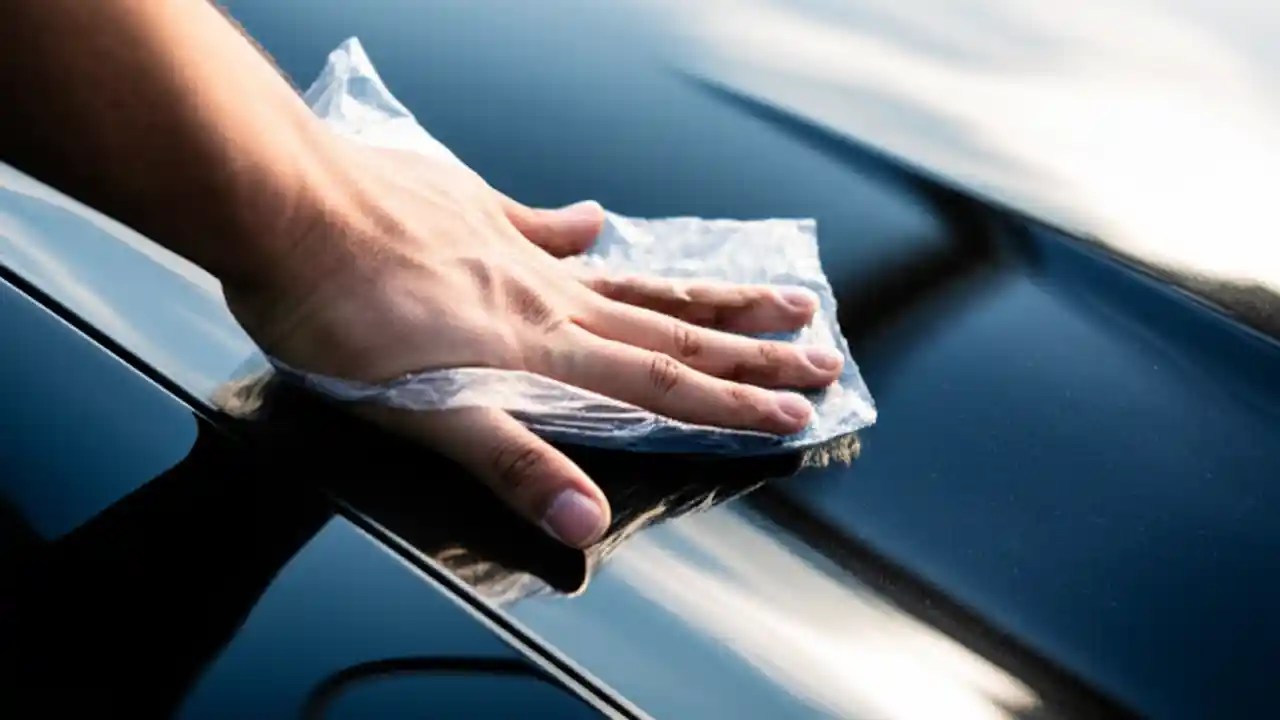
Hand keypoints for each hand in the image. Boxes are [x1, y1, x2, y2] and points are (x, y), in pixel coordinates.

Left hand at [226, 143, 842, 547]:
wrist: (284, 207)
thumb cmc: (342, 314)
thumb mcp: (423, 414)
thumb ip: (511, 461)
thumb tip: (586, 519)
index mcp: (542, 348)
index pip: (661, 384)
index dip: (733, 402)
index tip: (798, 410)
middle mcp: (547, 297)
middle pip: (670, 326)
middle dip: (751, 347)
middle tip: (820, 347)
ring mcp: (515, 250)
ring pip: (632, 276)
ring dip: (705, 290)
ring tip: (770, 287)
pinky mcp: (474, 212)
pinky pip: (545, 226)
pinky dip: (578, 231)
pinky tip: (597, 222)